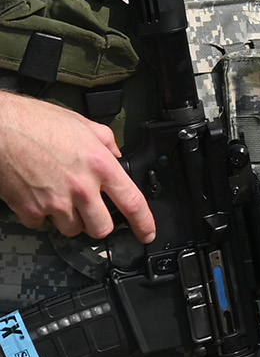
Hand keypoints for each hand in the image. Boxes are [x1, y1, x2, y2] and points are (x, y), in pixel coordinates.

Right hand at [0, 93, 152, 241]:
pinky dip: (40, 216)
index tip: (148, 233)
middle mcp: (81, 187)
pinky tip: (38, 197)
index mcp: (99, 165)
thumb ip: (105, 142)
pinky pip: (41, 225)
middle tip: (92, 213)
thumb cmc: (35, 122)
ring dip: (69, 219)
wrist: (0, 128)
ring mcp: (54, 201)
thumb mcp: (82, 124)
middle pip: (101, 228)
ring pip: (72, 230)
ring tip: (60, 197)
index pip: (132, 202)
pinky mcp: (29, 210)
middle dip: (99, 224)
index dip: (144, 223)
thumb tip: (115, 155)